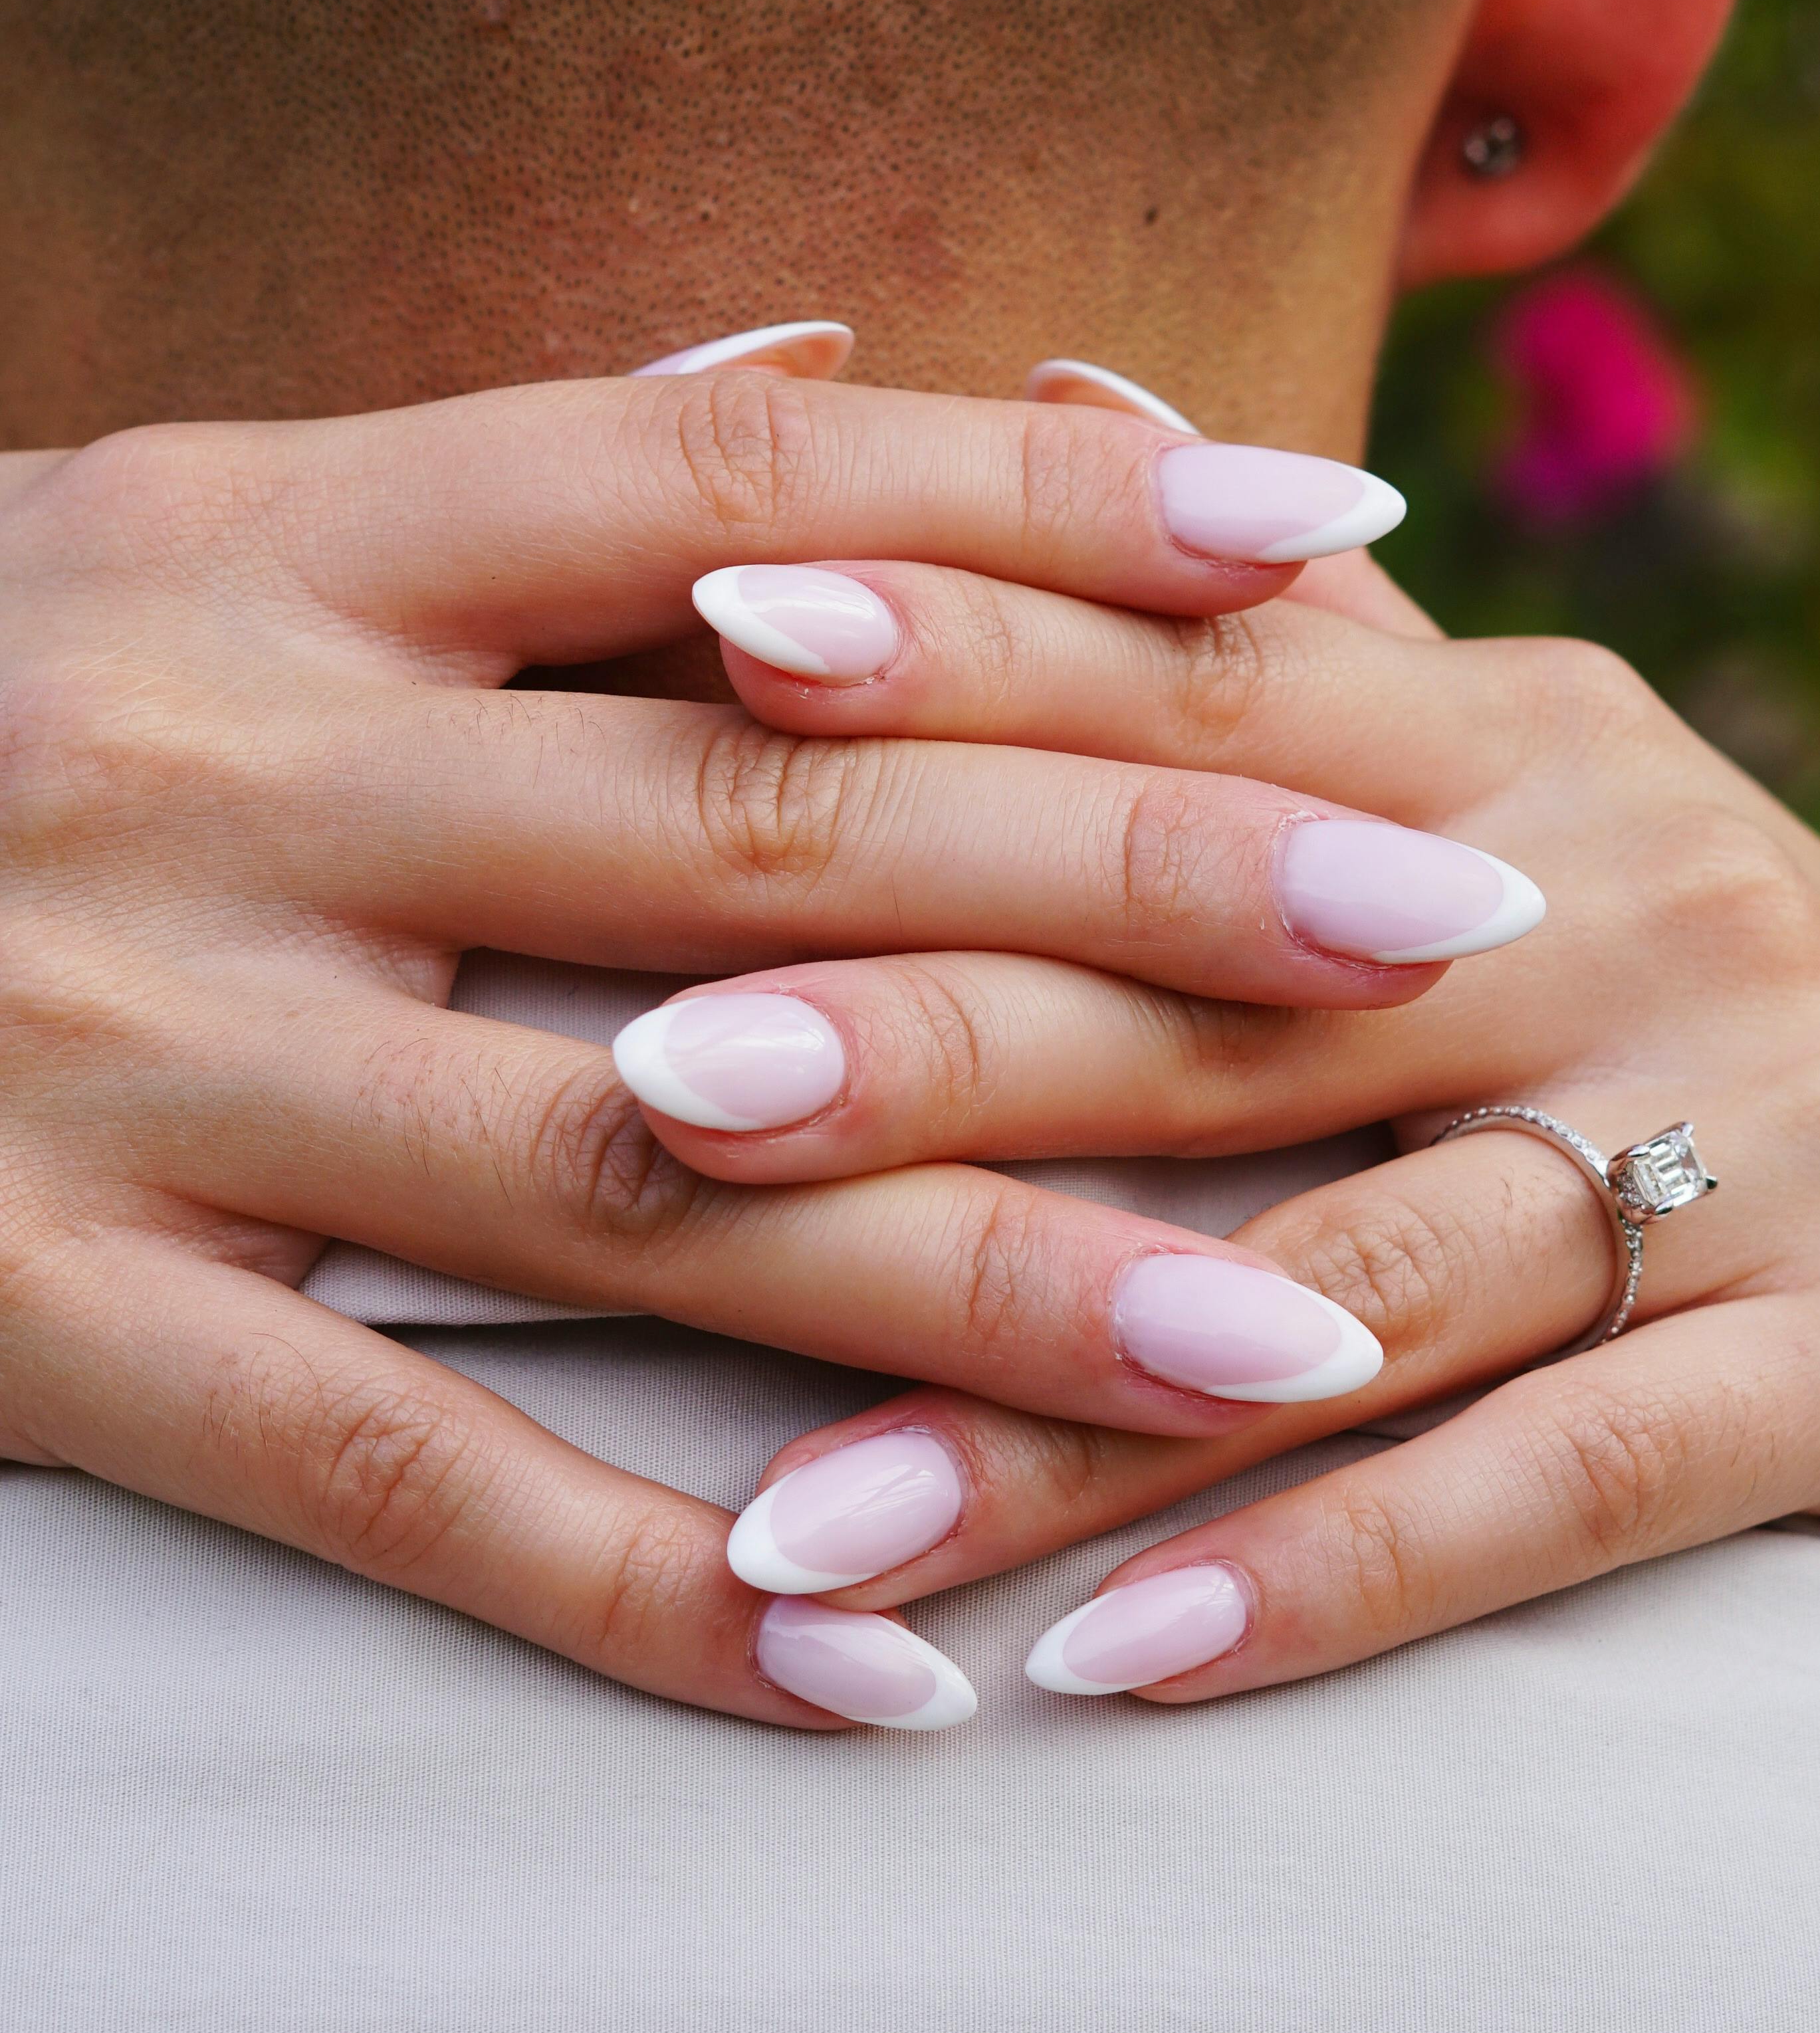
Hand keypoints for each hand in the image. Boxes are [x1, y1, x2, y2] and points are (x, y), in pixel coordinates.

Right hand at [0, 356, 1543, 1725]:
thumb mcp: (183, 501)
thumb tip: (831, 364)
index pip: (759, 483)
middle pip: (784, 822)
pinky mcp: (28, 1318)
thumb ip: (524, 468)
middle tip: (1462, 937)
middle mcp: (243, 763)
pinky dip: (654, 1585)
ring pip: (653, 1175)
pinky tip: (898, 1668)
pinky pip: (393, 1478)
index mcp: (291, 529)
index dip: (1064, 508)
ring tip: (1302, 1347)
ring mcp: (137, 1050)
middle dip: (1148, 885)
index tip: (1348, 550)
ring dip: (998, 1279)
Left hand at [680, 550, 1819, 1712]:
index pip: (1201, 679)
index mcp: (1533, 738)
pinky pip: (1567, 1477)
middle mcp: (1654, 887)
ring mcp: (1790, 1113)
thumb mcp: (1534, 804)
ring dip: (1066, 1411)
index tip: (696, 631)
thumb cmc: (1727, 1030)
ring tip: (788, 1524)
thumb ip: (1289, 631)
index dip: (960, 650)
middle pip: (1236, 971)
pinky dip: (1338, 1581)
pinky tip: (1110, 1677)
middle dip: (934, 1037)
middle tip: (647, 1108)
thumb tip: (1052, 376)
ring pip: (1361, 1270)